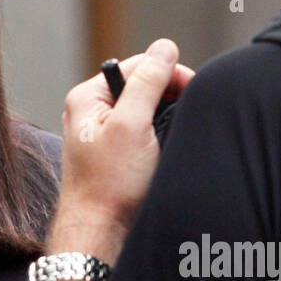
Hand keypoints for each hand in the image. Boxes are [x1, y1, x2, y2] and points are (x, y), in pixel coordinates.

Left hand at [57, 39, 194, 233]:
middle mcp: (91, 111)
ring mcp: (102, 133)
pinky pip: (143, 131)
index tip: (193, 90)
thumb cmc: (110, 184)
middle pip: (142, 85)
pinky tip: (169, 148)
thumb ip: (147, 84)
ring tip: (179, 133)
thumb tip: (164, 47)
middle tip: (189, 115)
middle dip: (169, 95)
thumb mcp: (132, 126)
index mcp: (87, 97)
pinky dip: (160, 135)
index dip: (169, 73)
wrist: (100, 233)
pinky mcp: (114, 153)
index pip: (137, 65)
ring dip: (166, 116)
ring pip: (145, 109)